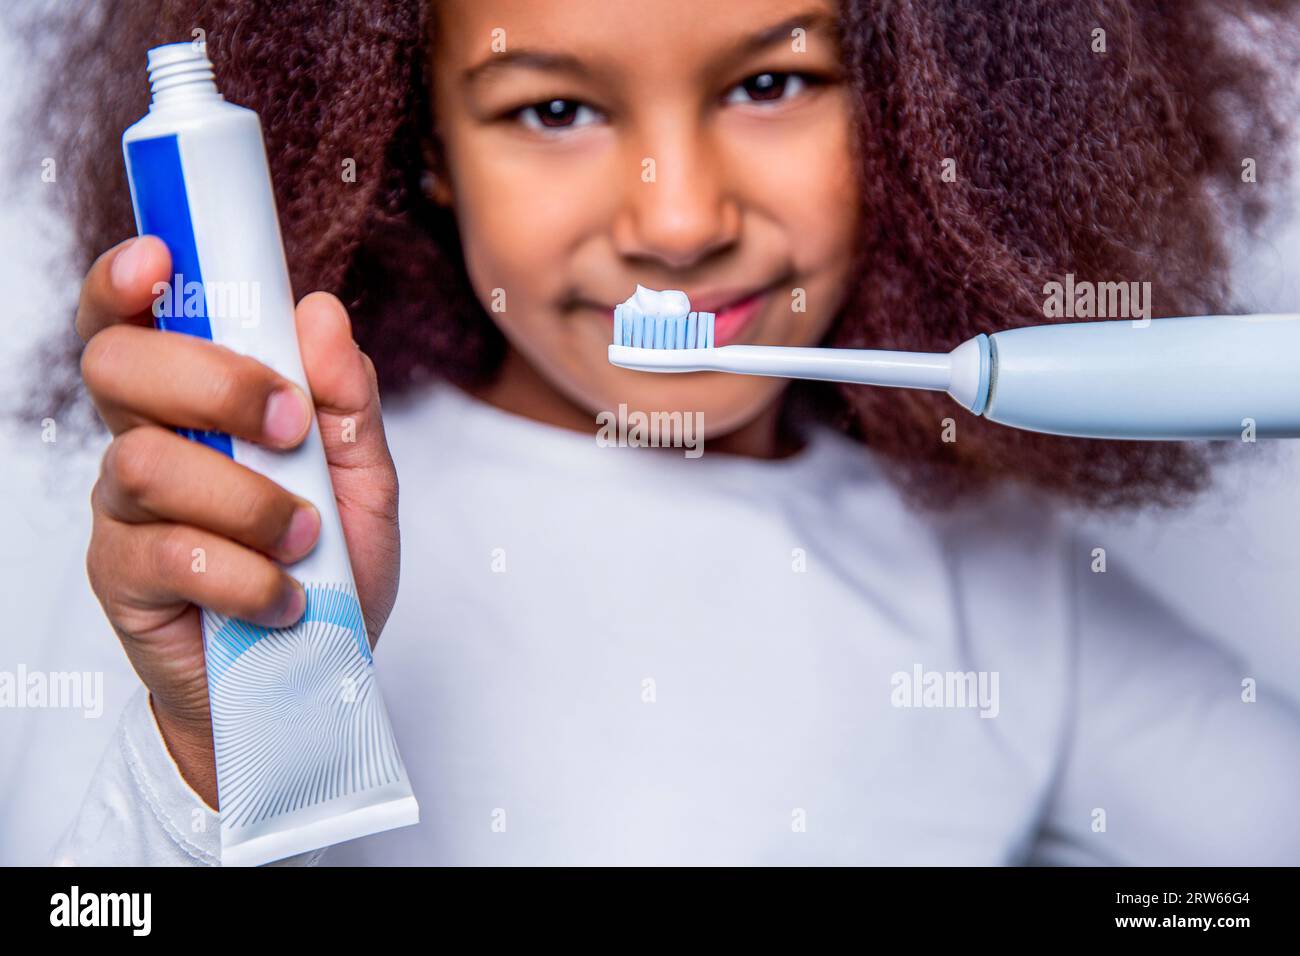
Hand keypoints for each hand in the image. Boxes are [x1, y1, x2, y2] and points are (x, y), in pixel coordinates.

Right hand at [77, 235, 399, 807]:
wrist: (311, 679)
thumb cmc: (329, 570)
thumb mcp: (363, 483)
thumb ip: (348, 403)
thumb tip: (321, 312)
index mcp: (197, 407)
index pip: (136, 324)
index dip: (125, 282)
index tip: (161, 258)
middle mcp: (148, 444)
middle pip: (120, 367)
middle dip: (211, 381)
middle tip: (288, 425)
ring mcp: (127, 514)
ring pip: (147, 463)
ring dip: (248, 499)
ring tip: (305, 539)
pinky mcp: (125, 581)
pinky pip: (170, 556)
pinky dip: (245, 575)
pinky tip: (283, 598)